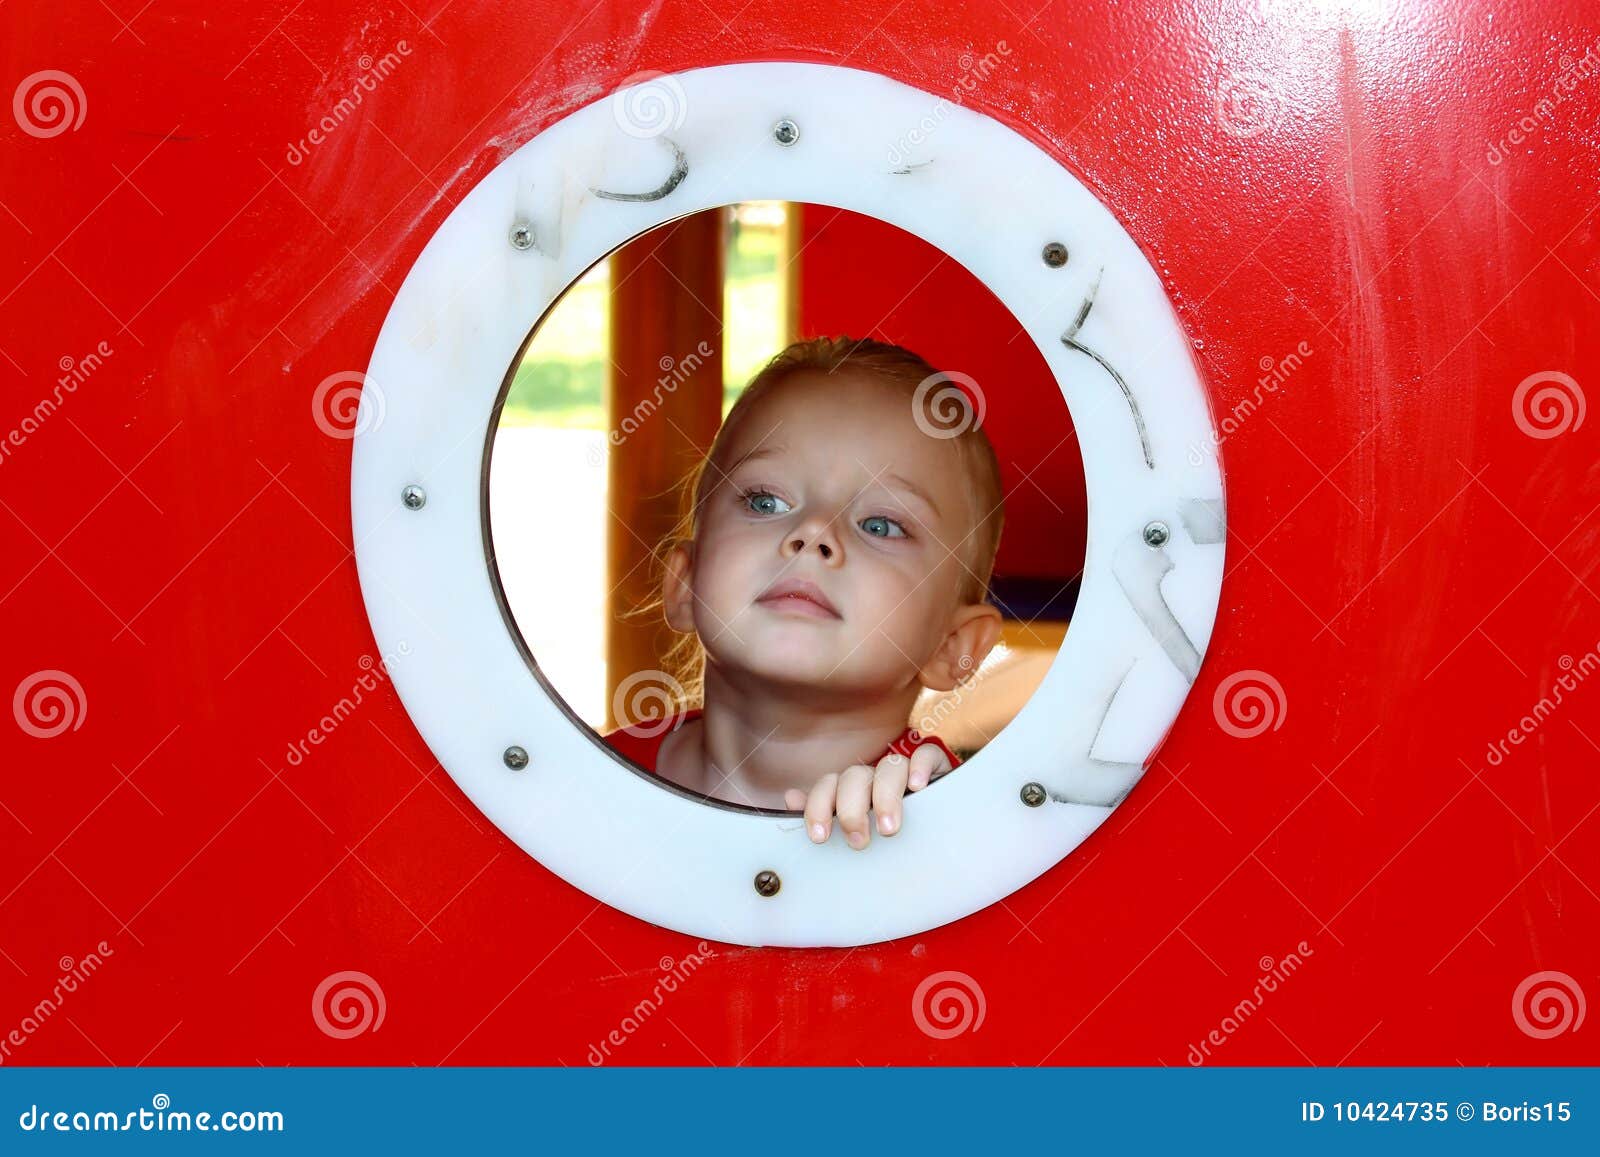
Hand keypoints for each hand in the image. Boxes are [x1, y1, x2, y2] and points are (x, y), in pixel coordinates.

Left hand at [783, 742, 953, 849]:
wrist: (941, 837)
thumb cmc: (892, 834)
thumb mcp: (858, 832)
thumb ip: (826, 816)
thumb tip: (790, 798)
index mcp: (853, 790)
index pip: (828, 786)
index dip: (818, 807)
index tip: (820, 837)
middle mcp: (876, 776)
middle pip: (855, 777)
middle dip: (851, 809)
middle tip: (859, 841)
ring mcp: (906, 770)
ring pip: (889, 766)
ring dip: (885, 796)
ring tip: (888, 828)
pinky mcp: (937, 767)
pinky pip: (927, 752)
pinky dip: (921, 766)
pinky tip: (918, 787)